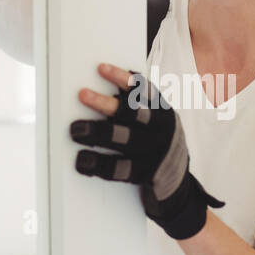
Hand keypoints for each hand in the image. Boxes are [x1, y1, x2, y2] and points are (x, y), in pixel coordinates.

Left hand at [69, 63, 224, 239]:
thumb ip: (137, 110)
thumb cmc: (157, 146)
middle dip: (105, 103)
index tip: (101, 68)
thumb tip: (97, 96)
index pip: (144, 90)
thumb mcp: (156, 124)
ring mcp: (156, 152)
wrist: (178, 186)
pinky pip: (120, 168)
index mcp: (163, 112)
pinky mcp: (147, 174)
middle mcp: (162, 129)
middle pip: (132, 113)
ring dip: (97, 131)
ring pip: (124, 139)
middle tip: (82, 95)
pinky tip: (83, 160)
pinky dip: (98, 164)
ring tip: (76, 129)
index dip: (122, 78)